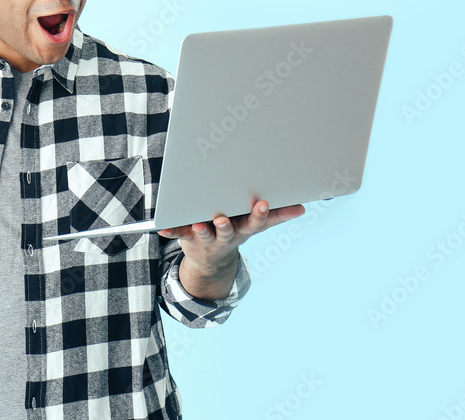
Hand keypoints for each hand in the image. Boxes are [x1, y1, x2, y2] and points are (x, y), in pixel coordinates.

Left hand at [158, 200, 304, 298]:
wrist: (211, 260)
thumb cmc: (235, 231)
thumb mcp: (256, 225)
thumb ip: (277, 216)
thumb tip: (302, 207)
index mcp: (243, 229)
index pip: (253, 223)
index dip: (258, 214)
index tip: (262, 203)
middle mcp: (225, 236)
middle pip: (227, 231)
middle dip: (226, 226)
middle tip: (223, 219)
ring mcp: (206, 239)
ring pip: (203, 234)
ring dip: (201, 231)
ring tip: (199, 225)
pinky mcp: (188, 238)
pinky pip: (179, 234)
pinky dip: (171, 231)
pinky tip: (162, 229)